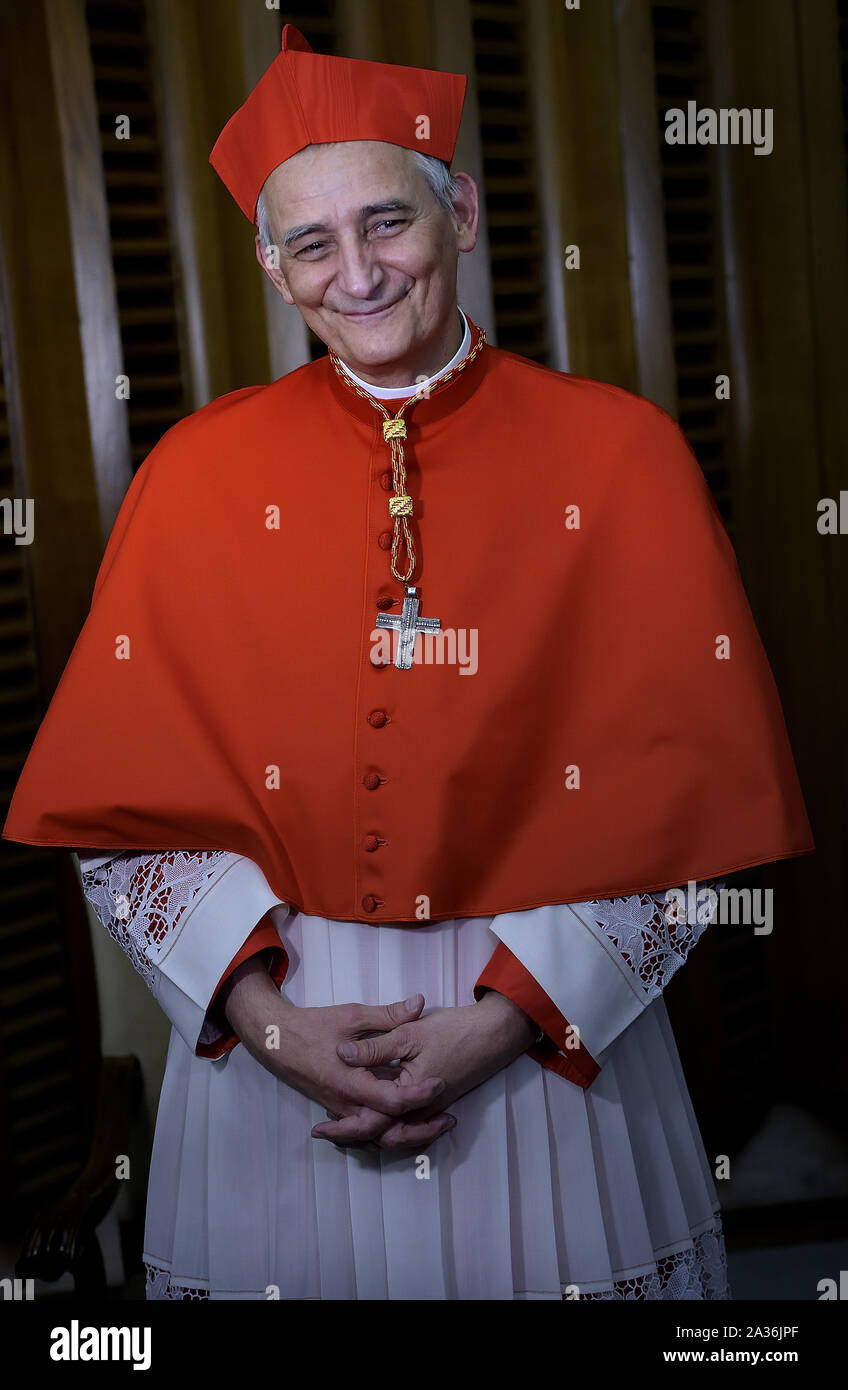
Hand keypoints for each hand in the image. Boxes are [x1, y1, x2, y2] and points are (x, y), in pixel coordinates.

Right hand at [221, 963, 453, 1150]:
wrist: (276, 1041)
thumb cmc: (312, 1027)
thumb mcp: (352, 1015)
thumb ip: (388, 1015)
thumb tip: (419, 1003)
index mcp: (350, 1082)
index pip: (392, 1100)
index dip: (420, 1095)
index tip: (440, 1082)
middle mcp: (346, 1105)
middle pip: (389, 1133)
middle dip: (421, 1130)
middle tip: (449, 1119)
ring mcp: (342, 1112)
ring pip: (378, 1140)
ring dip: (408, 1137)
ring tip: (435, 1126)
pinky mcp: (340, 1112)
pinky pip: (366, 1135)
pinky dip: (388, 1135)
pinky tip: (407, 1126)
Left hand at [313, 991, 537, 1149]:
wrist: (495, 1033)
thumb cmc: (455, 1031)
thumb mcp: (410, 1033)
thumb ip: (376, 1046)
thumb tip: (341, 1053)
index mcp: (410, 1094)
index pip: (371, 1121)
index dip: (343, 1126)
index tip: (319, 1127)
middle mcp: (420, 1110)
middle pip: (380, 1134)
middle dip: (350, 1136)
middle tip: (322, 1134)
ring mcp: (429, 1108)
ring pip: (394, 1131)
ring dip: (367, 1131)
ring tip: (340, 1128)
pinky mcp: (435, 1100)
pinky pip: (406, 1122)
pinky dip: (387, 1123)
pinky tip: (373, 1111)